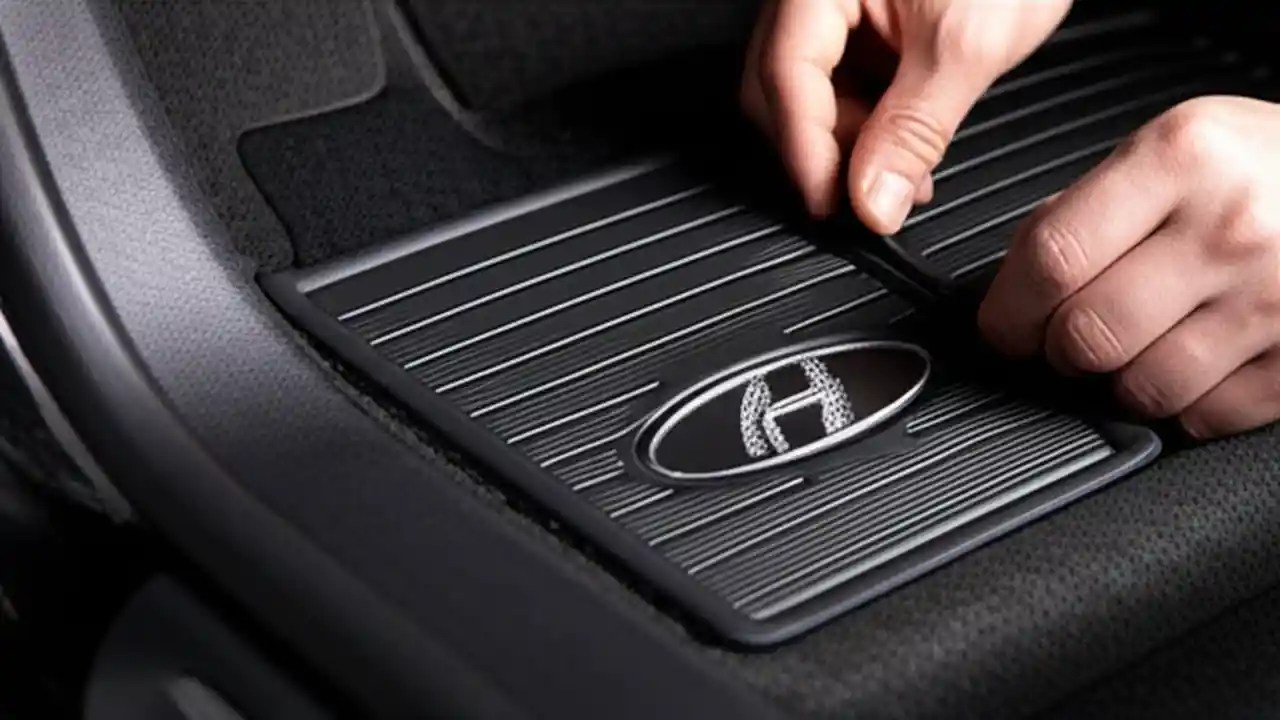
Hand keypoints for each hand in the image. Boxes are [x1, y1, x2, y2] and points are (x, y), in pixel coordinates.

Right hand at [741, 0, 1070, 232]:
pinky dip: (865, 122)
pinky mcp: (857, 17)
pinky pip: (839, 80)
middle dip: (823, 150)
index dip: (805, 150)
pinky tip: (901, 151)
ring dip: (847, 144)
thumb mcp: (967, 46)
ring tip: (900, 181)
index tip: (833, 206)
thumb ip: (914, 130)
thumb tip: (872, 202)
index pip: (786, 72)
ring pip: (806, 89)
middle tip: (865, 201)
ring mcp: (831, 2)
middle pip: (781, 85)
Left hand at [980, 96, 1279, 439]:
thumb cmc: (1262, 164)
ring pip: (1143, 387)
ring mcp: (1275, 297)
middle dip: (1058, 349)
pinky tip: (1194, 361)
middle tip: (1067, 336)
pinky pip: (1207, 416)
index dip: (1009, 309)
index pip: (1053, 257)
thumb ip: (1092, 207)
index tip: (1002, 326)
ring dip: (1120, 380)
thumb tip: (1016, 283)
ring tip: (1139, 344)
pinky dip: (1185, 404)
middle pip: (1088, 333)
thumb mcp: (1174, 146)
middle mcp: (1230, 227)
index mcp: (1180, 159)